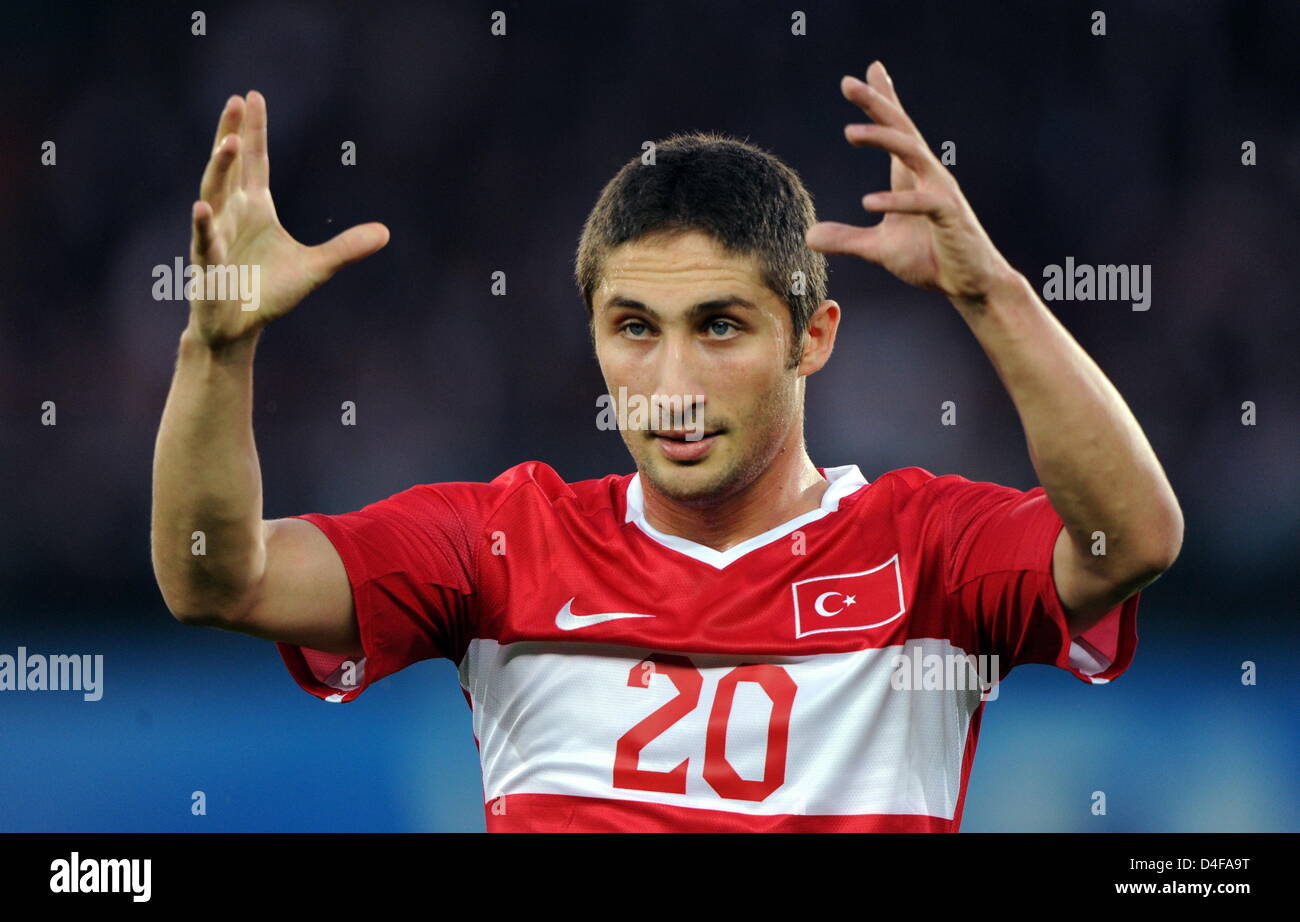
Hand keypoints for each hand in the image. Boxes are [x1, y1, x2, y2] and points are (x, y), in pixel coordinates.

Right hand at [187, 92, 389, 347]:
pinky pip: (204, 241)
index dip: (255, 130)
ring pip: (214, 195)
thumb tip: (386, 232)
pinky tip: (200, 207)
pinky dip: (203, 225)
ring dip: (220, 169)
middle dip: (233, 134)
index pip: (255, 163)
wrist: (238, 327)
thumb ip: (346, 248)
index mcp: (254, 208)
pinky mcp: (207, 265)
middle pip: (231, 168)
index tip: (252, 95)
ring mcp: (215, 236)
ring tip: (230, 142)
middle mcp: (231, 214)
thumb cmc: (268, 292)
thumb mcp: (316, 269)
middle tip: (237, 102)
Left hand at [805, 61, 1016, 305]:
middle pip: (901, 129)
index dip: (883, 101)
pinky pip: (922, 202)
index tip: (866, 72)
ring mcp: (941, 192)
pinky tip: (868, 201)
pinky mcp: (950, 216)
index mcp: (912, 177)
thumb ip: (847, 239)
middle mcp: (928, 175)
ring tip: (850, 132)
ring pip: (912, 152)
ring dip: (882, 139)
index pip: (896, 130)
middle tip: (848, 82)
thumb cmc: (930, 258)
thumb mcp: (879, 249)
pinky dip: (895, 200)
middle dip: (877, 103)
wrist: (969, 284)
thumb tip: (808, 235)